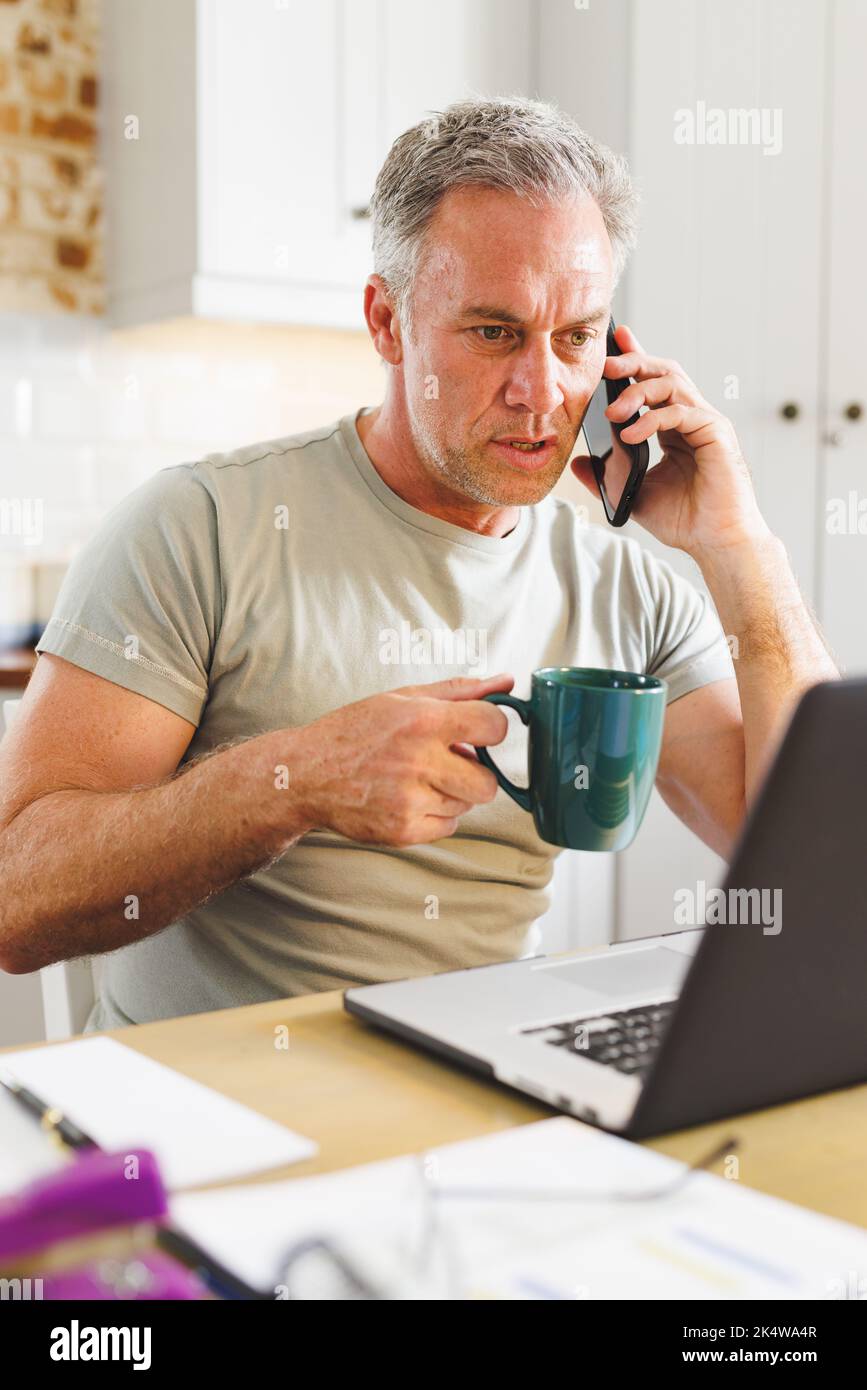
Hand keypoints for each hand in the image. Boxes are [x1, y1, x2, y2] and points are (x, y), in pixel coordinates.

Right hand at [288, 674, 512, 845]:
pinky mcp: (403, 831)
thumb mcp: (403, 699)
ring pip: (467, 805)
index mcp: (423, 721)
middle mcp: (418, 762)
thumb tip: (506, 682)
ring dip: (452, 793)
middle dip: (474, 773)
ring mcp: (410, 801)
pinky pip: (449, 827)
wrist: (307, 774)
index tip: (477, 732)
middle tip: (447, 763)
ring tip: (418, 779)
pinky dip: (436, 815)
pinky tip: (409, 798)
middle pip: (487, 782)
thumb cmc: (356, 731)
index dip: (491, 729)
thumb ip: (459, 691)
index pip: (495, 726)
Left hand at [570, 324, 771, 557]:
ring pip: (672, 384)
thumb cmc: (684, 520)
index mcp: (675, 426)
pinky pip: (681, 412)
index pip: (654, 382)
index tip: (615, 339)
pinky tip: (630, 435)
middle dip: (633, 361)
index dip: (636, 357)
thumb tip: (576, 463)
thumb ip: (606, 476)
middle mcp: (692, 417)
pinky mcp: (716, 433)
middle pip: (663, 372)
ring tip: (611, 412)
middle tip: (604, 366)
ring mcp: (706, 422)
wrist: (716, 542)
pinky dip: (652, 420)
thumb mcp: (633, 493)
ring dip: (637, 392)